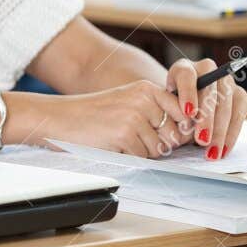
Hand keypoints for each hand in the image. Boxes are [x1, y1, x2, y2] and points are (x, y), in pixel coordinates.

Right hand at [15, 81, 186, 158]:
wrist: (56, 117)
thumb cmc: (91, 114)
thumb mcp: (127, 102)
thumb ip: (157, 112)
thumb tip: (189, 134)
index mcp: (147, 88)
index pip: (186, 114)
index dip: (180, 130)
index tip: (166, 133)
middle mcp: (144, 100)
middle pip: (174, 135)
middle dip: (159, 144)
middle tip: (132, 137)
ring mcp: (135, 117)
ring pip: (159, 149)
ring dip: (141, 151)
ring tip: (118, 140)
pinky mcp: (124, 135)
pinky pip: (141, 158)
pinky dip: (128, 157)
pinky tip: (111, 145)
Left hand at [166, 57, 246, 158]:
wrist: (182, 104)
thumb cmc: (169, 107)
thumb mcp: (164, 108)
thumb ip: (172, 113)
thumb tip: (182, 130)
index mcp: (183, 67)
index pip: (186, 75)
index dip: (187, 93)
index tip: (187, 113)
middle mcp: (206, 69)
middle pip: (210, 92)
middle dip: (206, 119)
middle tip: (201, 140)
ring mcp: (225, 80)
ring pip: (227, 104)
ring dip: (220, 131)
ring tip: (211, 151)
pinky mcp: (238, 94)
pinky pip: (239, 113)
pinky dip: (231, 133)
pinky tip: (223, 149)